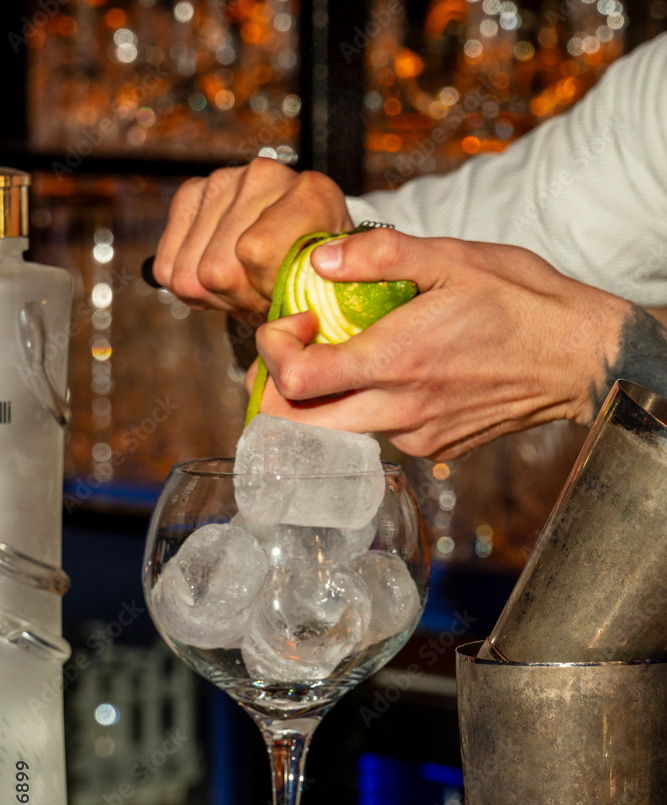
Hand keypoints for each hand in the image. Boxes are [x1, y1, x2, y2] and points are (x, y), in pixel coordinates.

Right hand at [152, 158, 351, 312]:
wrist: (301, 240)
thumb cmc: (312, 270)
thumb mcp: (325, 289)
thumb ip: (318, 291)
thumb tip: (290, 305)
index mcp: (312, 195)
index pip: (256, 252)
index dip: (263, 290)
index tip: (281, 294)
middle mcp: (264, 177)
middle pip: (217, 270)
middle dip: (238, 297)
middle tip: (260, 293)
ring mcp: (223, 180)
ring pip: (188, 274)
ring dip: (214, 294)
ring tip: (243, 284)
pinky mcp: (190, 193)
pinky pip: (167, 268)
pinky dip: (190, 288)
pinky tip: (219, 278)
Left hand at [246, 228, 629, 459]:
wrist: (579, 358)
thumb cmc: (523, 304)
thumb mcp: (452, 258)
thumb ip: (379, 255)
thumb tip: (320, 260)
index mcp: (395, 361)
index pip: (296, 382)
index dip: (275, 352)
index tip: (294, 321)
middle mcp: (400, 411)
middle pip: (300, 426)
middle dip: (280, 389)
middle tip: (296, 349)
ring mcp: (417, 438)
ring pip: (338, 433)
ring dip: (325, 397)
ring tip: (348, 353)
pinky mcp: (436, 450)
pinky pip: (380, 434)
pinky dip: (368, 406)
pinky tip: (396, 373)